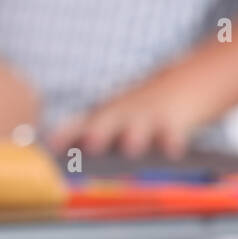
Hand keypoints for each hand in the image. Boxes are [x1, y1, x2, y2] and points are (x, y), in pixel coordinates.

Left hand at [48, 84, 199, 159]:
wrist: (187, 81)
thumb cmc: (142, 109)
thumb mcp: (114, 115)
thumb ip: (89, 133)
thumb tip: (55, 156)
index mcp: (103, 117)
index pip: (76, 126)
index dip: (63, 137)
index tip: (50, 148)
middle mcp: (121, 116)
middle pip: (104, 124)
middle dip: (96, 134)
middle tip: (90, 145)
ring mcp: (147, 118)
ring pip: (137, 129)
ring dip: (133, 138)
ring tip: (131, 149)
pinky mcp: (174, 122)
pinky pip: (172, 135)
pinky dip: (172, 143)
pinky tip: (171, 152)